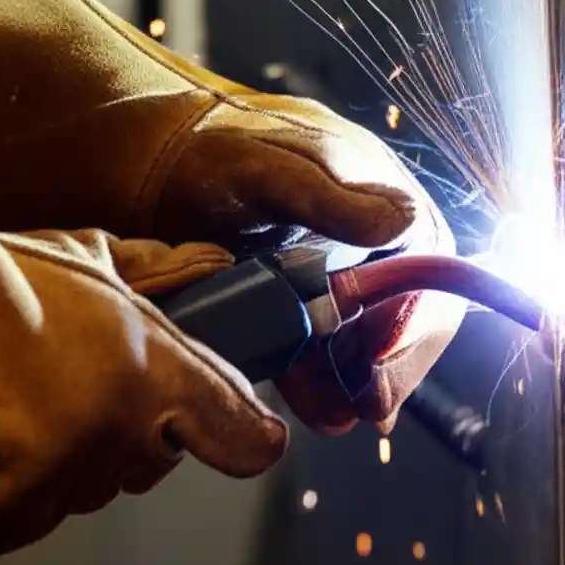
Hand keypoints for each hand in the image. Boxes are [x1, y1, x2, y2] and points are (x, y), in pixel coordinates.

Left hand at [0, 0, 465, 432]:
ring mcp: (326, 270)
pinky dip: (327, 384)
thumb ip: (329, 197)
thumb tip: (401, 220)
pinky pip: (324, 352)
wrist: (137, 166)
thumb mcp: (265, 165)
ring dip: (362, 381)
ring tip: (346, 415)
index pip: (427, 264)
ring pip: (367, 339)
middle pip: (404, 312)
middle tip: (370, 401)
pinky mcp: (291, 303)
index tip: (383, 355)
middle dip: (392, 362)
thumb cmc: (201, 150)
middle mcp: (361, 234)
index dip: (415, 316)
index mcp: (373, 191)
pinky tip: (326, 411)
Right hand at [0, 133, 284, 551]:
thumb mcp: (86, 255)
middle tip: (68, 386)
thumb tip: (208, 261)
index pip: (239, 435)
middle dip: (121, 433)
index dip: (244, 437)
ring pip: (81, 490)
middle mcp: (124, 430)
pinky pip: (17, 519)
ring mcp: (68, 477)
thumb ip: (155, 268)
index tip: (250, 437)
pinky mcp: (9, 513)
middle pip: (147, 463)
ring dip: (53, 460)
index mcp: (160, 369)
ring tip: (4, 399)